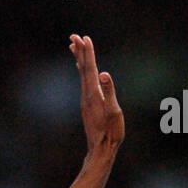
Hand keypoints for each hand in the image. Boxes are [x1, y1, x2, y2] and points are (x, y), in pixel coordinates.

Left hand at [69, 35, 123, 156]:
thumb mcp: (114, 112)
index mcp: (93, 94)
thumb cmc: (110, 133)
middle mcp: (87, 96)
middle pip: (83, 69)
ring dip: (79, 60)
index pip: (90, 69)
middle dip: (79, 52)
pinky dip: (82, 72)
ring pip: (82, 76)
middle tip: (73, 36)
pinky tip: (82, 70)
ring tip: (73, 47)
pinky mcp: (87, 106)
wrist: (100, 151)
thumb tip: (104, 74)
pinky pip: (84, 83)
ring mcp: (86, 101)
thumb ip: (109, 92)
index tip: (85, 38)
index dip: (88, 53)